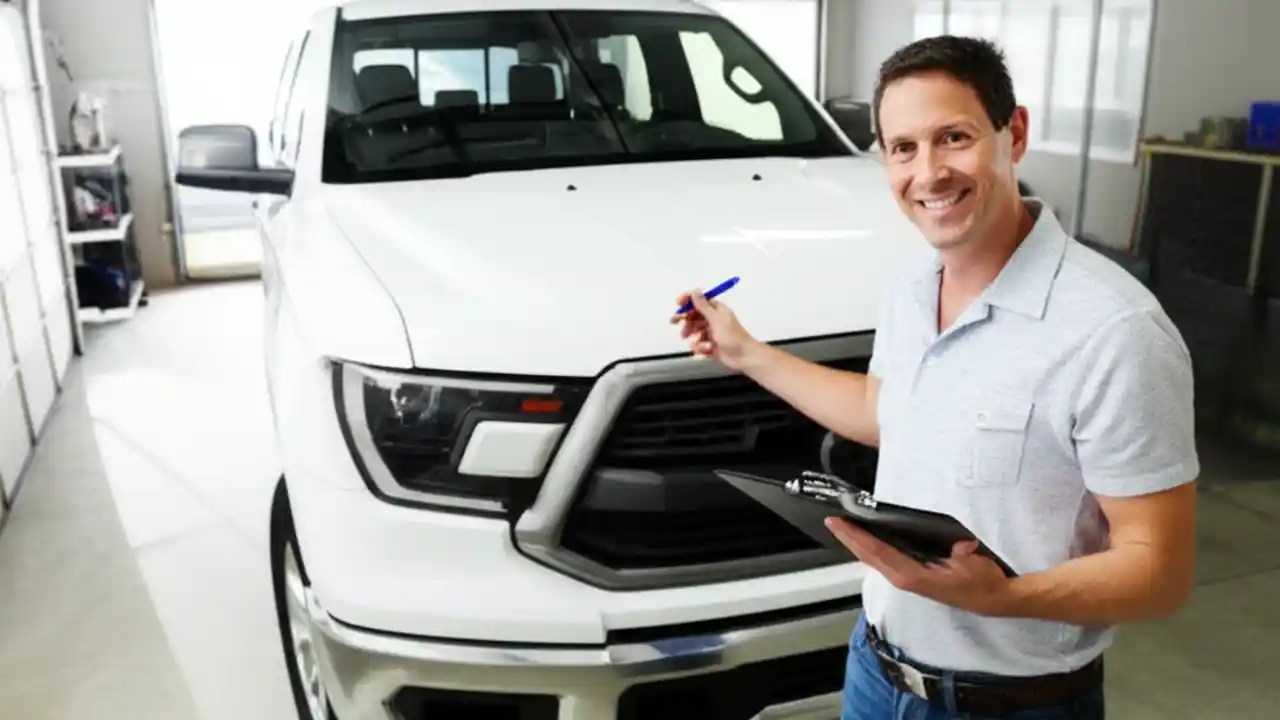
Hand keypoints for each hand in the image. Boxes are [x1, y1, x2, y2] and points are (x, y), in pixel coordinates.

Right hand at [670, 289, 761, 371]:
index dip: (688, 300)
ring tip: (694, 340)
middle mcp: (713, 320)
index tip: (678, 303)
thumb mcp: (716, 319)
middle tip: (674, 321)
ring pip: (694, 331)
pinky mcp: (710, 346)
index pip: (699, 301)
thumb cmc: (732, 336)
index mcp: (716, 310)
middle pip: (693, 316)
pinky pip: (698, 344)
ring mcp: (711, 333)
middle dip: (685, 320)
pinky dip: (700, 347)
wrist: (743, 357)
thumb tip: (695, 291)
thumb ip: (703, 305)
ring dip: (692, 336)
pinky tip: (707, 350)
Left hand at [825, 517, 1011, 616]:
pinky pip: (883, 560)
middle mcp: (904, 578)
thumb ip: (964, 555)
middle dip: (849, 539)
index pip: (878, 552)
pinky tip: (864, 538)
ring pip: (874, 559)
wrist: (993, 599)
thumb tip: (960, 546)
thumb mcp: (974, 565)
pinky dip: (870, 548)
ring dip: (857, 544)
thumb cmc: (982, 581)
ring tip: (843, 526)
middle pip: (868, 556)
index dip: (857, 537)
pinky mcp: (910, 576)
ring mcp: (906, 578)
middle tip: (831, 520)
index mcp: (913, 575)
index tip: (839, 523)